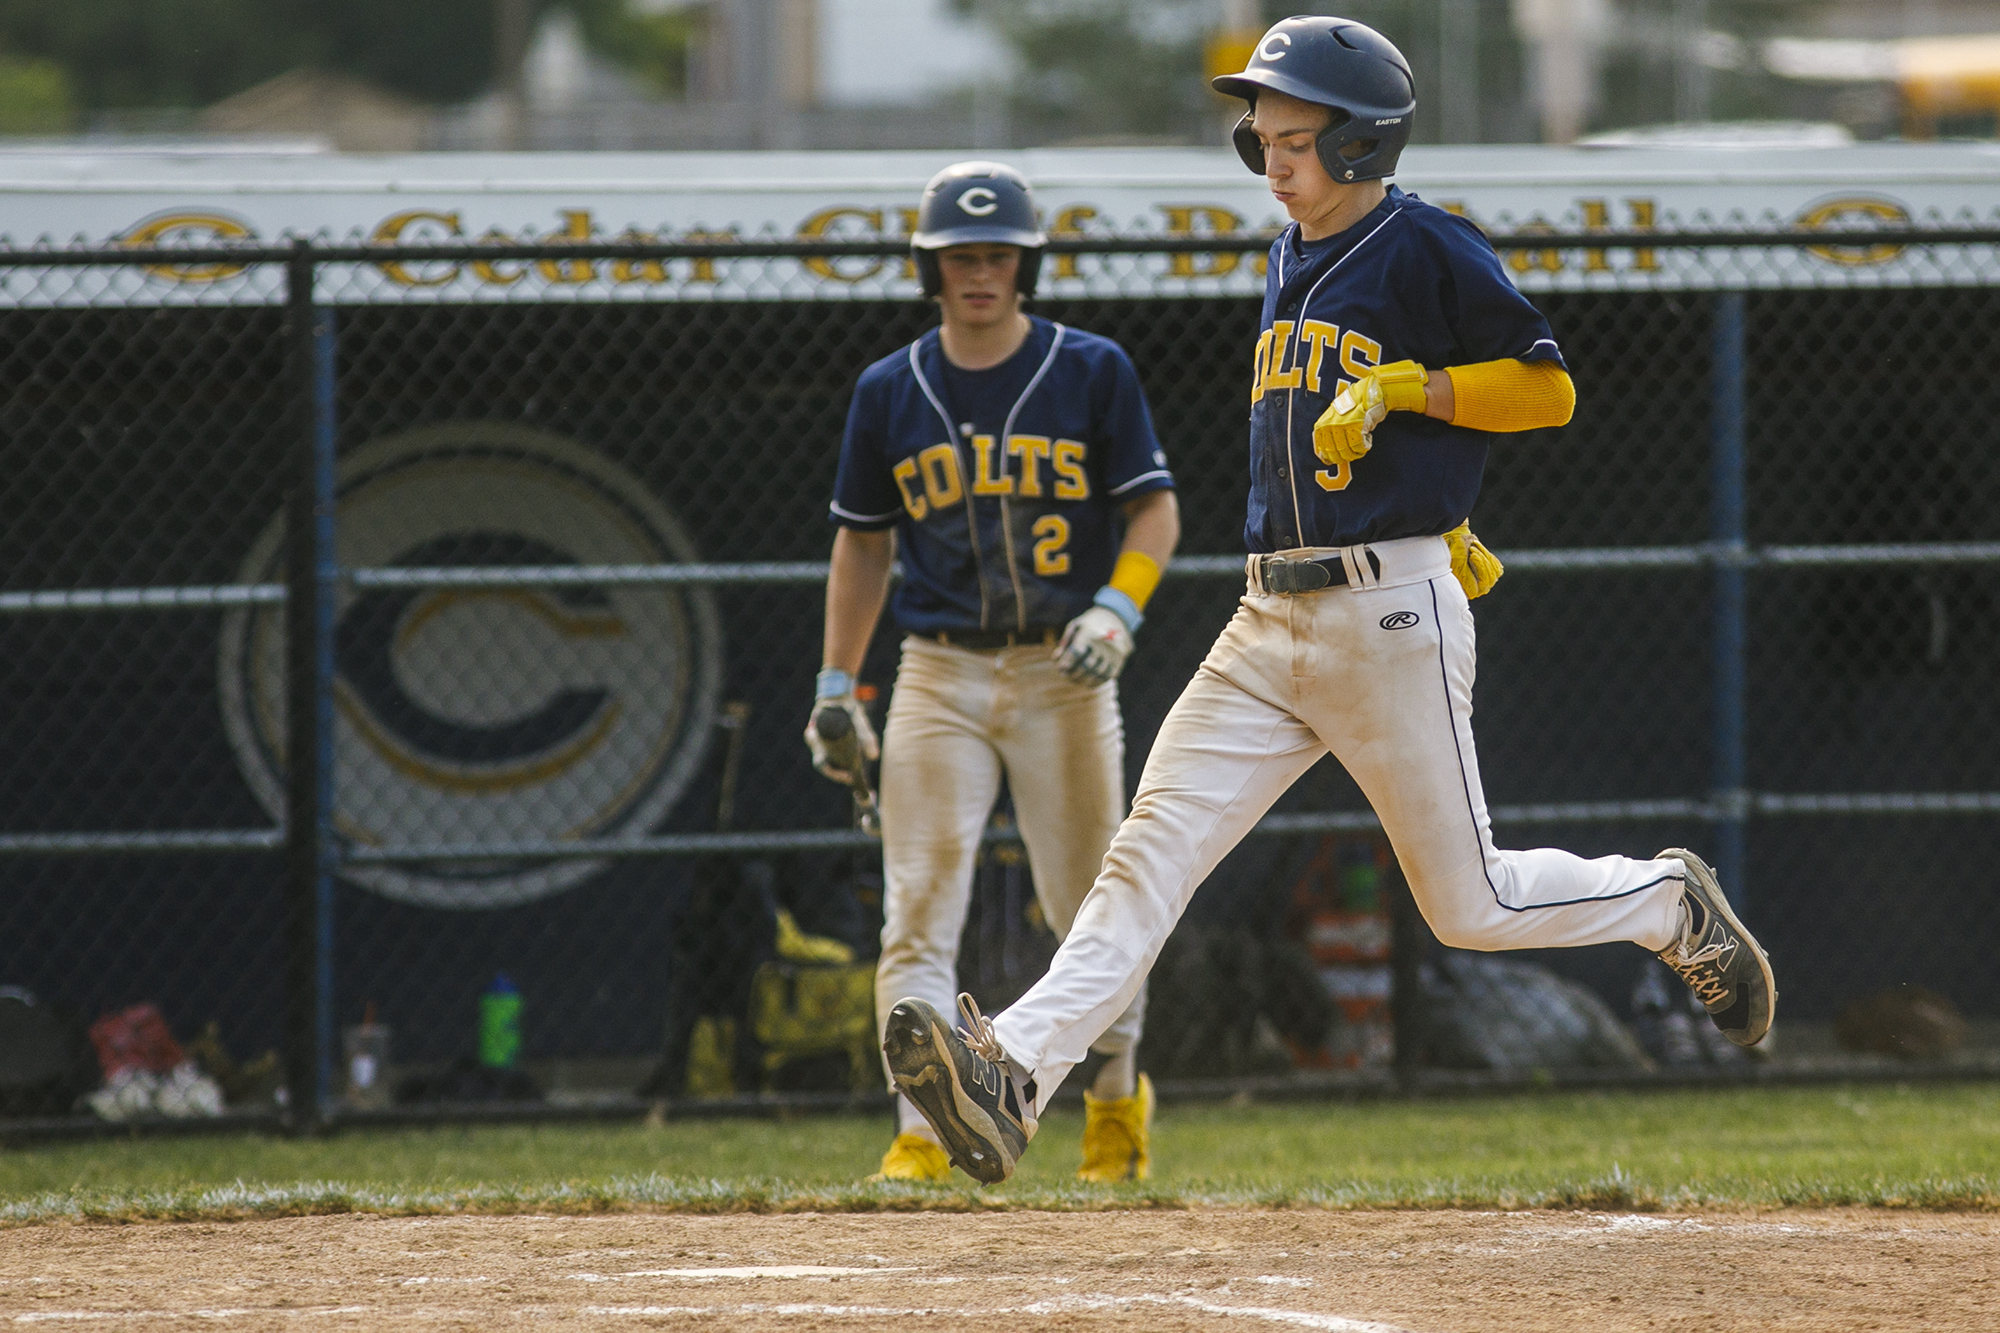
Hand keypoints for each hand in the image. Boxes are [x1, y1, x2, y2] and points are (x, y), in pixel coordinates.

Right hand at [804, 693, 878, 786]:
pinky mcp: (826, 740)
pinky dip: (843, 760)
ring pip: (830, 760)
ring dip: (842, 767)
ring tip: (858, 772)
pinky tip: (855, 763)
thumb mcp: (857, 717)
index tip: (850, 777)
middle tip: (856, 779)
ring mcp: (819, 741)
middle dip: (841, 773)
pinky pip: (833, 754)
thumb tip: (874, 757)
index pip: (821, 764)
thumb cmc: (845, 704)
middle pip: (827, 765)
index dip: (835, 774)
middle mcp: (814, 742)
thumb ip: (866, 735)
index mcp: (815, 738)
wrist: (838, 690)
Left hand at [1053, 606, 1132, 684]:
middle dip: (1074, 674)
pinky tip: (1088, 682)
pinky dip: (1097, 682)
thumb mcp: (1075, 626)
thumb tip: (1056, 659)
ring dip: (1084, 680)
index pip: (1077, 651)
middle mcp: (1103, 642)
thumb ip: (1065, 642)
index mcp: (1089, 632)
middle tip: (1066, 676)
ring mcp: (1113, 652)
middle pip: (1087, 665)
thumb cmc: (1089, 625)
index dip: (1068, 662)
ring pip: (1098, 673)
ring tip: (1075, 680)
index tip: (1061, 668)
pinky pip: (1108, 675)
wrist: (1115, 619)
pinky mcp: (1120, 659)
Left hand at [1312, 360, 1428, 465]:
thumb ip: (1329, 434)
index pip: (1322, 450)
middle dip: (1346, 457)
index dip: (1332, 458)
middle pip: (1336, 453)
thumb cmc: (1353, 406)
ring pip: (1347, 452)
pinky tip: (1368, 439)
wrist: (1369, 392)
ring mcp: (1342, 426)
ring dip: (1356, 453)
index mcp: (1322, 424)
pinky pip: (1359, 446)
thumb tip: (1325, 458)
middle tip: (1354, 453)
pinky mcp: (1356, 426)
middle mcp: (1329, 425)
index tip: (1340, 459)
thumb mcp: (1334, 418)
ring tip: (1362, 446)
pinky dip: (1365, 446)